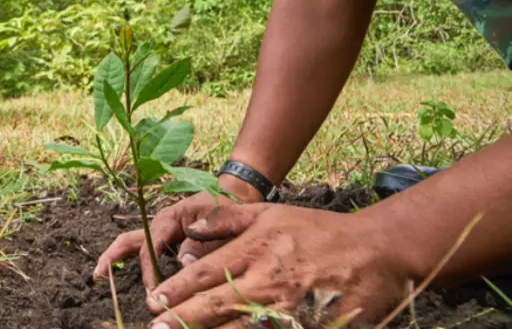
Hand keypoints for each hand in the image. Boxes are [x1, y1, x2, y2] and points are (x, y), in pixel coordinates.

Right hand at [95, 178, 260, 290]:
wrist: (232, 198)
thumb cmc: (225, 207)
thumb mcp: (218, 221)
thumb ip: (203, 242)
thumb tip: (184, 264)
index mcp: (169, 218)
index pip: (151, 245)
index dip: (150, 268)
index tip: (153, 289)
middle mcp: (159, 225)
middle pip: (128, 240)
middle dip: (112, 257)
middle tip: (98, 276)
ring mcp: (160, 233)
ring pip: (131, 245)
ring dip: (115, 258)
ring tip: (100, 276)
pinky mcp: (165, 241)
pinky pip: (145, 253)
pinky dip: (136, 265)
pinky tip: (137, 282)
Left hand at [145, 203, 414, 327]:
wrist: (377, 251)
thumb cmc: (318, 231)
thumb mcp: (269, 213)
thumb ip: (226, 219)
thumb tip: (189, 228)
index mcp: (256, 249)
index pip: (206, 273)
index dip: (177, 290)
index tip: (154, 301)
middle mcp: (269, 279)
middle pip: (217, 305)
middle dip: (183, 318)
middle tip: (156, 326)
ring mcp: (291, 307)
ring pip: (241, 327)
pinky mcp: (311, 325)